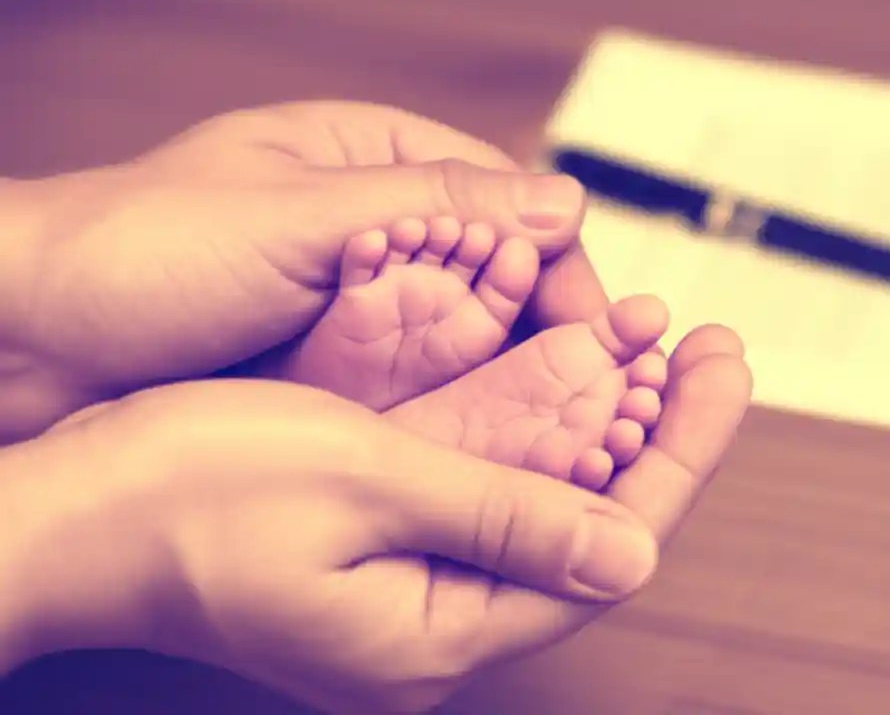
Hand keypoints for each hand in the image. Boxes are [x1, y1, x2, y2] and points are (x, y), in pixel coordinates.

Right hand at [0, 325, 749, 712]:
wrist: (71, 513)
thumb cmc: (188, 498)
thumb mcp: (366, 483)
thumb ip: (508, 514)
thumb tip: (636, 552)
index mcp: (439, 635)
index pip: (609, 547)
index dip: (681, 453)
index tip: (724, 368)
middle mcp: (436, 632)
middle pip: (587, 526)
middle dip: (656, 432)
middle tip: (709, 348)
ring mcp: (411, 596)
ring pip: (543, 505)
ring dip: (603, 425)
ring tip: (661, 349)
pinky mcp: (386, 557)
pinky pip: (487, 496)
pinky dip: (536, 436)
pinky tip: (574, 379)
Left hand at [1, 101, 607, 440]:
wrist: (22, 344)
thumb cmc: (135, 251)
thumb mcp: (291, 216)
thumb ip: (430, 206)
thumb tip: (565, 200)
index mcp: (376, 163)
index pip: (513, 208)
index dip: (568, 274)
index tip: (612, 341)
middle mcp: (380, 232)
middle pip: (499, 283)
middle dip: (544, 340)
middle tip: (596, 410)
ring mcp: (357, 307)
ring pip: (463, 345)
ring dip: (502, 388)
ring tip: (555, 443)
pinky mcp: (333, 371)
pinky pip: (414, 392)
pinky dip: (447, 418)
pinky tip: (483, 455)